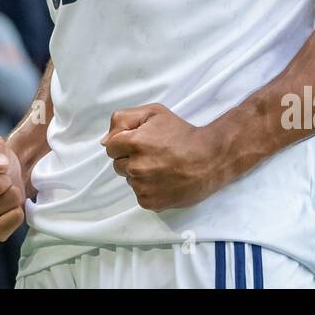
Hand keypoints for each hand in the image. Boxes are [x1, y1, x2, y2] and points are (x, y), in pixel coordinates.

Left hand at [101, 104, 226, 211]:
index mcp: (134, 143)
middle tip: (153, 154)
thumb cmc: (183, 134)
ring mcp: (143, 186)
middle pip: (118, 164)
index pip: (111, 146)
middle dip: (130, 159)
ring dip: (140, 174)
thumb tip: (105, 140)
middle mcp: (136, 166)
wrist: (210, 159)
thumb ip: (124, 119)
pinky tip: (165, 180)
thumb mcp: (154, 113)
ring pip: (130, 180)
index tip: (141, 143)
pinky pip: (139, 195)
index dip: (125, 143)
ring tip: (162, 167)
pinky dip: (149, 189)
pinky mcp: (150, 202)